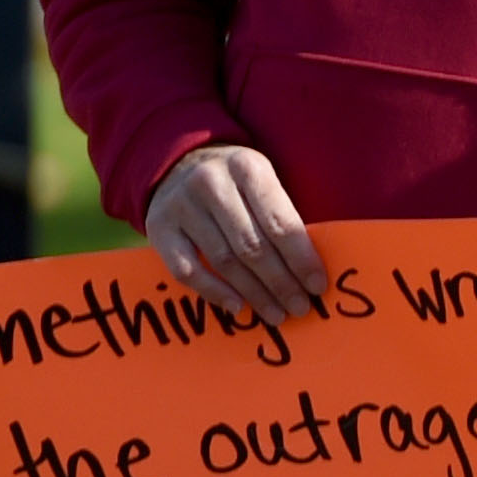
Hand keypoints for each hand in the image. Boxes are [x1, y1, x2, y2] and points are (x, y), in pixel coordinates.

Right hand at [147, 145, 325, 324]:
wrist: (180, 163)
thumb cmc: (237, 182)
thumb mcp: (263, 181)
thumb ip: (282, 216)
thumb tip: (310, 271)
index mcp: (247, 168)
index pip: (280, 223)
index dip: (301, 259)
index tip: (318, 286)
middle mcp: (211, 183)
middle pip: (252, 246)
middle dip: (281, 283)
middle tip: (300, 308)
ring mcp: (180, 205)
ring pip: (223, 261)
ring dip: (253, 293)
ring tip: (276, 313)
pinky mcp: (158, 227)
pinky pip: (186, 270)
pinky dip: (214, 292)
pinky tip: (237, 307)